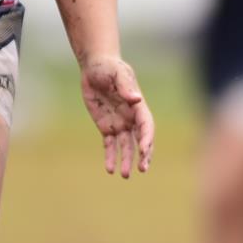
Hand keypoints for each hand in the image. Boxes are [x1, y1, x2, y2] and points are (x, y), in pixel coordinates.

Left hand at [81, 54, 155, 177]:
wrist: (95, 68)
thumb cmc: (109, 67)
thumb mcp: (117, 73)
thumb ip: (126, 87)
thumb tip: (136, 99)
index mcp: (138, 107)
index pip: (146, 126)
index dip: (146, 139)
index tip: (143, 151)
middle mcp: (131, 118)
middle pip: (140, 140)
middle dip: (143, 155)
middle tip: (142, 168)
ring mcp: (120, 124)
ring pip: (126, 147)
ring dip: (127, 161)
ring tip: (125, 175)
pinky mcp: (106, 127)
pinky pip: (110, 145)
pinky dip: (110, 157)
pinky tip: (109, 169)